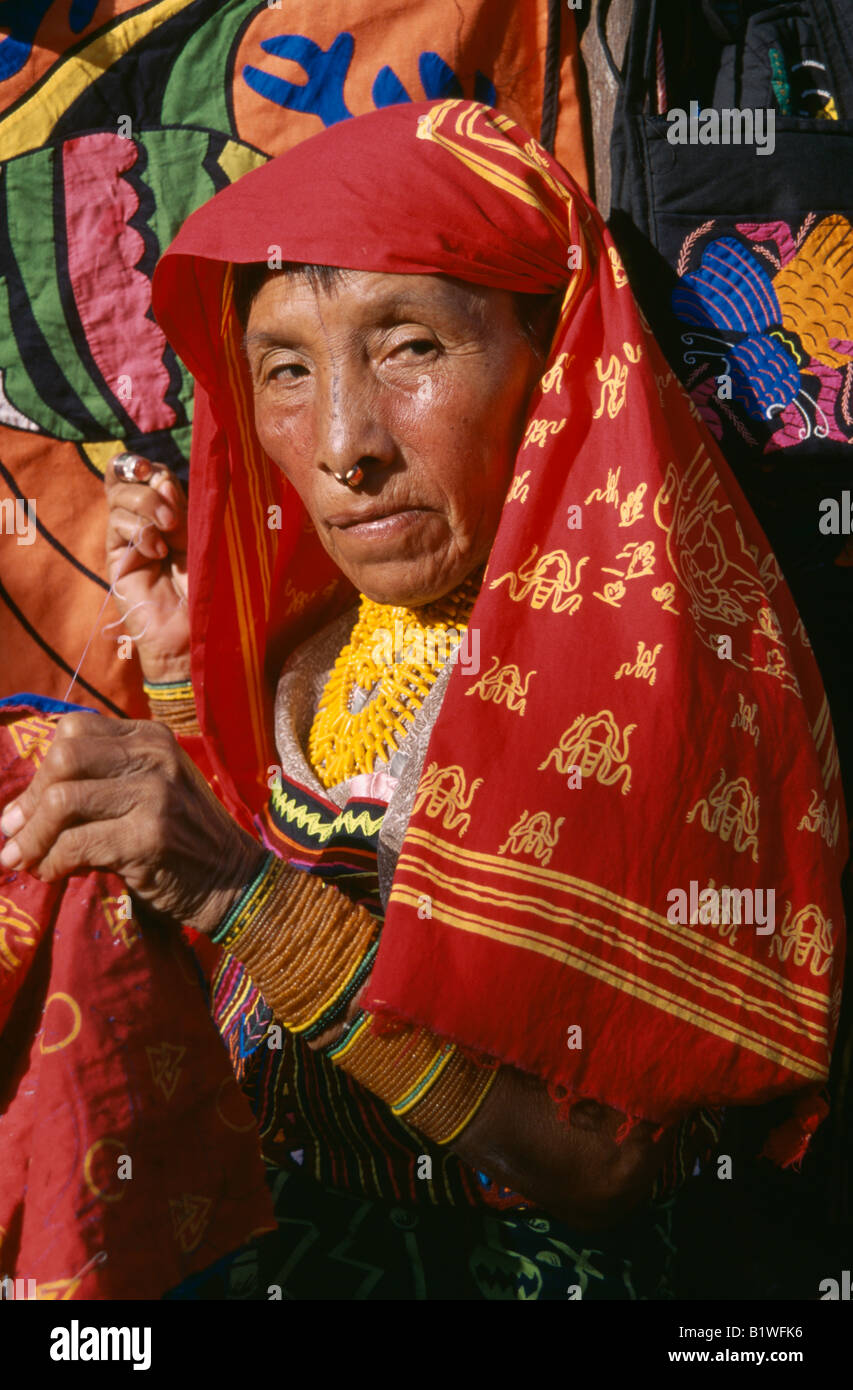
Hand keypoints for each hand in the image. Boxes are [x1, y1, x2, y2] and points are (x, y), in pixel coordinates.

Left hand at [0, 713, 266, 934]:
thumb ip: (103, 780)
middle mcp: (154, 755)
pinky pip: (76, 843)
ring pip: (61, 799)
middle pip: (62, 756)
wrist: (234, 882)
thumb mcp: (151, 790)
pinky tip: (52, 874)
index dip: (42, 769)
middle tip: (17, 834)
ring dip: (32, 837)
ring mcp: (154, 793)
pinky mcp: (149, 835)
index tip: (31, 806)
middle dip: (30, 801)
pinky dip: (52, 862)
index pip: (74, 729)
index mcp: (150, 737)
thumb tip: (22, 805)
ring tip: (23, 860)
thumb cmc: (184, 840)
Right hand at [105, 455, 189, 683]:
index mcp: (173, 512)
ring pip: (118, 495)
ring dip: (144, 502)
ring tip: (169, 529)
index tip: (160, 471)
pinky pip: (116, 525)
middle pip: (125, 475)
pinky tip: (157, 552)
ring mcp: (130, 539)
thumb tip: (162, 478)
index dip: (149, 466)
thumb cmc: (215, 589)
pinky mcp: (117, 559)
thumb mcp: (208, 539)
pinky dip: (137, 530)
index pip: (150, 473)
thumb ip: (188, 507)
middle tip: (169, 500)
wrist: (201, 633)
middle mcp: (148, 521)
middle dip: (144, 477)